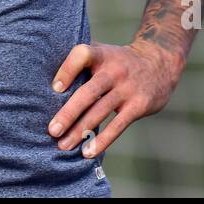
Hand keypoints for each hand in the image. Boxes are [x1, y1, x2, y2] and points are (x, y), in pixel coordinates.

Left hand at [47, 41, 184, 156]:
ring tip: (63, 145)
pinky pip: (117, 125)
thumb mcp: (102, 51)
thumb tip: (44, 76)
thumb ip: (79, 60)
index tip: (55, 88)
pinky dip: (102, 140)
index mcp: (102, 54)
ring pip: (100, 112)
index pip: (82, 55)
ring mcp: (127, 88)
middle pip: (88, 92)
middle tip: (52, 130)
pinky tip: (87, 152)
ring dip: (80, 131)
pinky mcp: (138, 105)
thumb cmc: (118, 60)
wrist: (160, 62)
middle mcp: (115, 70)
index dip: (67, 70)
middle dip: (68, 113)